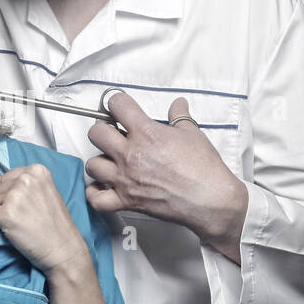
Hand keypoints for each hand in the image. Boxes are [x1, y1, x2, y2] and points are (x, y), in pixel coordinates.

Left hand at [0, 164, 89, 274]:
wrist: (63, 250)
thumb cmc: (56, 225)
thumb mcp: (48, 192)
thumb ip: (29, 184)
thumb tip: (4, 186)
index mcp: (37, 171)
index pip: (8, 178)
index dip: (12, 195)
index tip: (26, 207)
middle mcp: (26, 179)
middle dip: (5, 204)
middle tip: (24, 218)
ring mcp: (16, 195)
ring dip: (1, 215)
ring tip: (21, 225)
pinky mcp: (6, 214)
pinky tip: (11, 231)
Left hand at [84, 93, 247, 247]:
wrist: (211, 199)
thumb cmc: (204, 168)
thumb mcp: (193, 133)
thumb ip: (179, 116)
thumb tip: (178, 104)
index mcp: (146, 132)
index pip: (116, 105)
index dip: (116, 103)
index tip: (119, 107)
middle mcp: (130, 154)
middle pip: (96, 133)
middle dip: (103, 130)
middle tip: (114, 134)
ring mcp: (126, 179)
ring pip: (92, 164)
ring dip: (100, 161)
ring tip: (111, 161)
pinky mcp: (127, 200)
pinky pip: (96, 199)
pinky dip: (95, 193)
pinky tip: (103, 187)